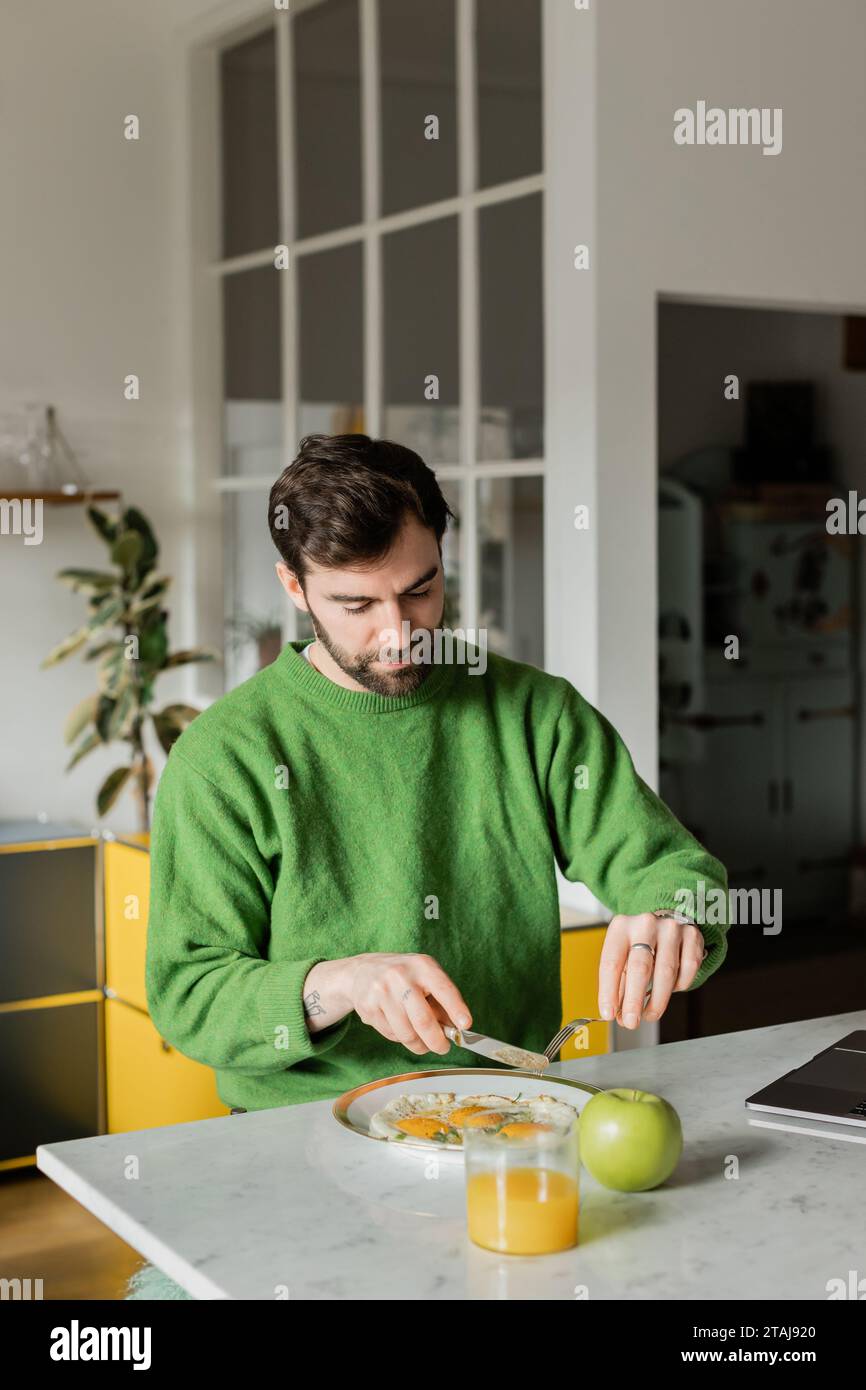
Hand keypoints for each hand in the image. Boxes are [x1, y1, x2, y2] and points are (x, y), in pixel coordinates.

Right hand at [347, 952, 472, 1055]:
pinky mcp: (368, 1007)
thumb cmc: (402, 975)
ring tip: (423, 1043)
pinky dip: (400, 1038)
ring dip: (419, 1045)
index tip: (465, 1025)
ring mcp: (382, 992)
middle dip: (436, 1041)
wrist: (362, 970)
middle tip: (443, 1048)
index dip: (456, 1008)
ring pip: (406, 1033)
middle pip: (423, 1020)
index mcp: (422, 966)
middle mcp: (401, 976)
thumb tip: (456, 1028)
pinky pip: (390, 1034)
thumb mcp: (425, 977)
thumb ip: (441, 1001)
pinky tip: (401, 1028)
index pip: (443, 989)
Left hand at [598, 913, 706, 1028]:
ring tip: (649, 1015)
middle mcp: (646, 923)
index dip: (609, 991)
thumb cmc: (639, 942)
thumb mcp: (622, 955)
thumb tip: (617, 1014)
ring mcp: (671, 928)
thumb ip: (619, 983)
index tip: (608, 1013)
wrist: (666, 918)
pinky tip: (670, 989)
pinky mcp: (693, 935)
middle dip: (634, 1000)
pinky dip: (679, 986)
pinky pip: (688, 969)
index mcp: (621, 927)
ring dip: (657, 1001)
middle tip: (630, 1022)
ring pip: (666, 972)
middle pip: (640, 968)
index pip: (612, 962)